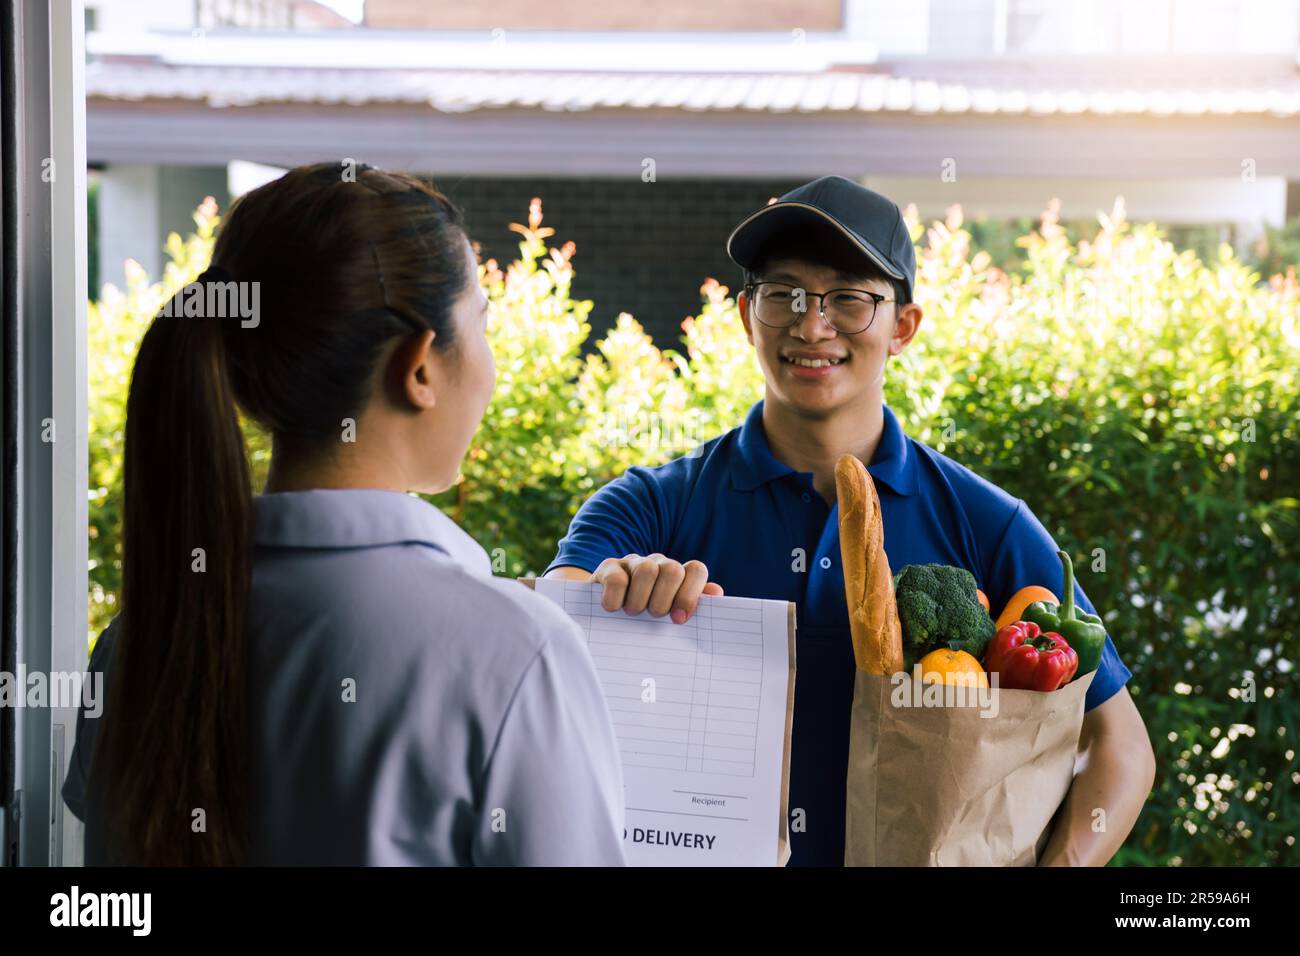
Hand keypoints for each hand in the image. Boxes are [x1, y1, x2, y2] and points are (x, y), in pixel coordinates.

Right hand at [591, 554, 723, 623]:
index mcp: (677, 574)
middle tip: (654, 616)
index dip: (690, 595)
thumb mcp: (669, 613)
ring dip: (640, 600)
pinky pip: (617, 579)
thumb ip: (693, 604)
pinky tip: (613, 609)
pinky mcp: (609, 567)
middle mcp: (657, 563)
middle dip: (664, 600)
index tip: (679, 619)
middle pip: (672, 570)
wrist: (604, 614)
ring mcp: (633, 563)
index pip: (695, 570)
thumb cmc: (644, 617)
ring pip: (646, 570)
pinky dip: (616, 599)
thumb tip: (716, 593)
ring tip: (633, 613)